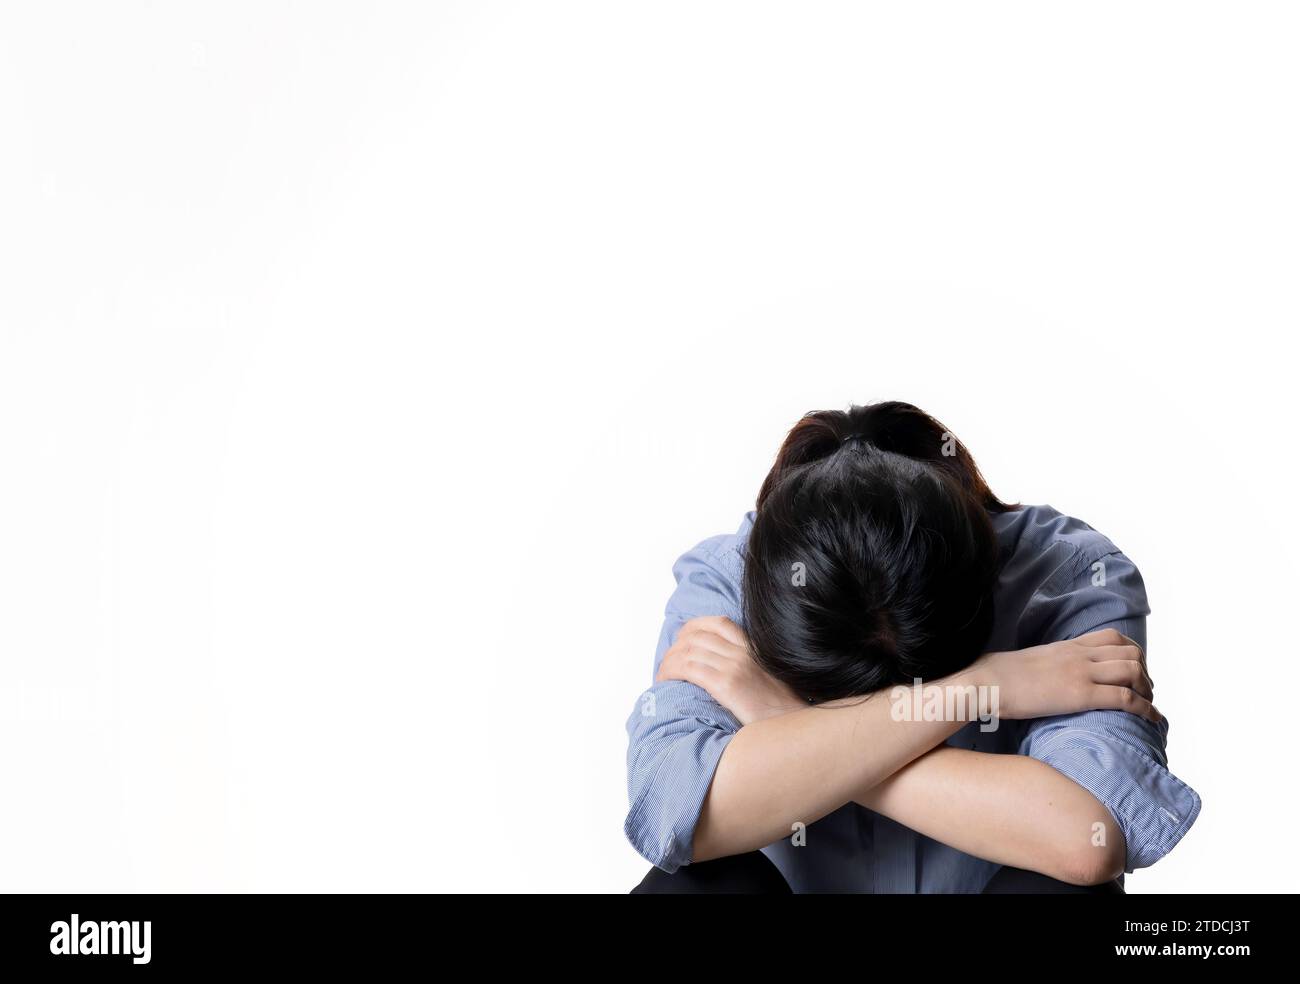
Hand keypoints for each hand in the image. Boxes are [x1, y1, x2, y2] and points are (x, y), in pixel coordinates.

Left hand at [656, 616, 806, 724]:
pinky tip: (666, 682)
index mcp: (753, 648)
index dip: (693, 628)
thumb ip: (747, 669)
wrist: (796, 726)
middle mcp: (743, 652)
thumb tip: (718, 674)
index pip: (718, 622)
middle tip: (667, 665)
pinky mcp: (727, 684)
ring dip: (669, 662)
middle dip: (675, 648)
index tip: (681, 643)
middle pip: (696, 636)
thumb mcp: (767, 681)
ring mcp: (735, 666)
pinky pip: (689, 669)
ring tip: (663, 677)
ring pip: (688, 651)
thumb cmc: (780, 712)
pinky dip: (671, 672)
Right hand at [964, 628, 1162, 724]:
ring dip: (1148, 689)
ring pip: (1133, 671)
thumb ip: (1047, 664)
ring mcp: (1080, 673)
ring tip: (1148, 706)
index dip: (1132, 653)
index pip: (1112, 638)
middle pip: (1130, 653)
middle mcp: (1079, 655)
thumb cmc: (998, 677)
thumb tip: (1047, 675)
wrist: (986, 682)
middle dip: (1145, 673)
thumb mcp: (1029, 662)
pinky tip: (1152, 719)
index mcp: (1066, 646)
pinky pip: (1124, 698)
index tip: (1134, 671)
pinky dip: (1145, 708)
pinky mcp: (1080, 694)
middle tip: (1144, 692)